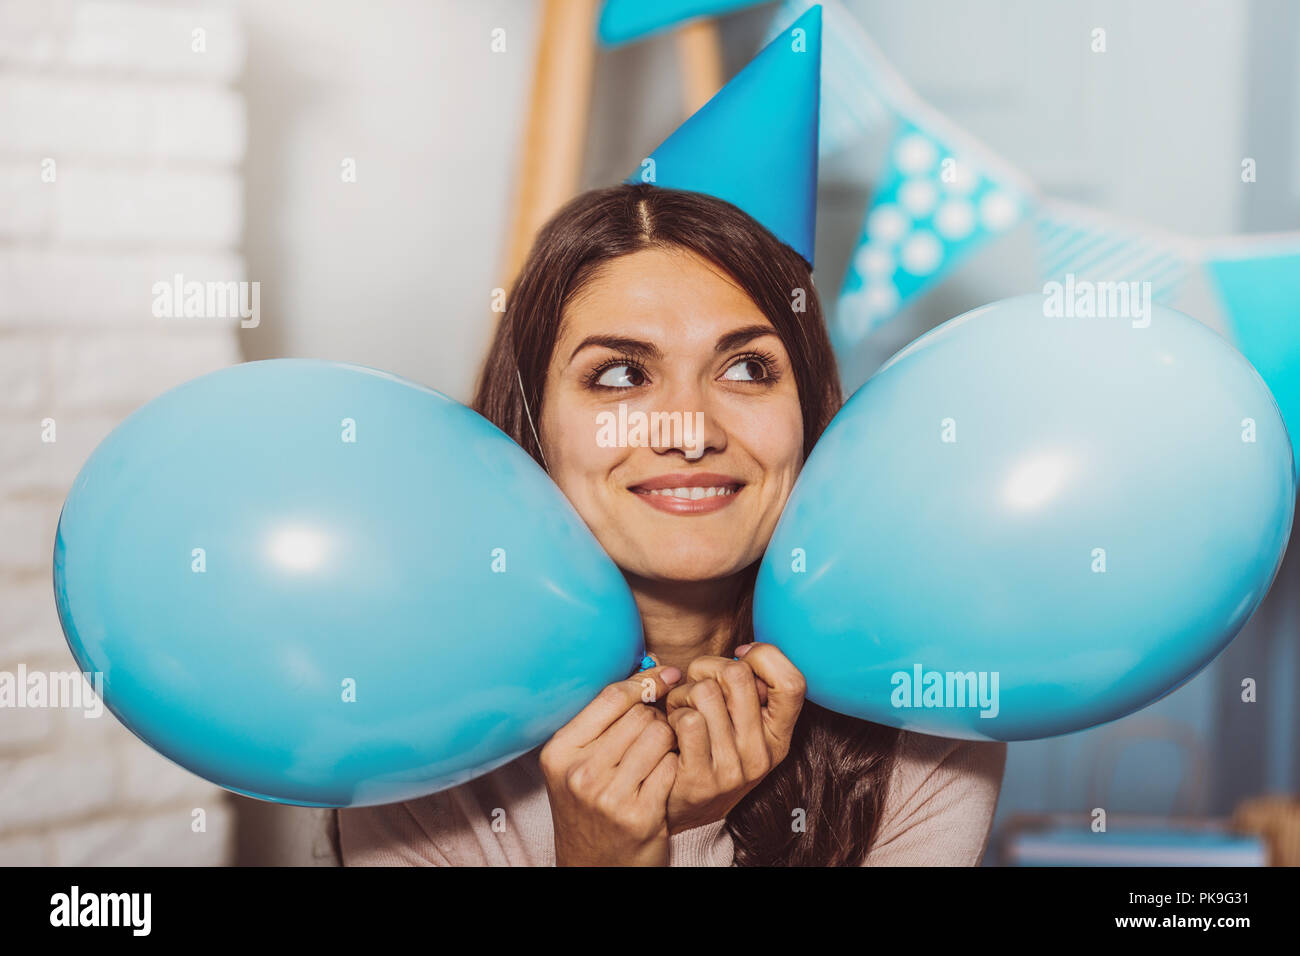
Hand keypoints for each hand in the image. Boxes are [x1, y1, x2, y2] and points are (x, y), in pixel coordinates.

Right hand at [540, 664, 682, 865]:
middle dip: (656, 718)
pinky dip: (673, 767)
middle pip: (640, 715)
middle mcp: (580, 773)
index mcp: (560, 752)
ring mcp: (610, 796)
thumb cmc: (591, 807)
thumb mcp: (579, 762)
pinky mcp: (640, 815)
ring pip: (661, 736)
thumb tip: (654, 668)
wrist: (594, 867)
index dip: (645, 681)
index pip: (611, 697)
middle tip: (653, 735)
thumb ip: (605, 720)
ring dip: (668, 741)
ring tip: (657, 756)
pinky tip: (662, 779)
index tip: (668, 674)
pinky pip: (672, 766)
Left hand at [663, 643, 805, 833]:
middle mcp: (762, 753)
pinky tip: (672, 726)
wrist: (682, 810)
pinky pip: (687, 720)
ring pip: (705, 692)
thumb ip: (747, 692)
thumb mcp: (742, 726)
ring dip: (683, 693)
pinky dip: (672, 713)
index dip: (764, 656)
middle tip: (695, 685)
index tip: (738, 658)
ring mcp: (734, 769)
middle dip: (706, 667)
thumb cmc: (708, 750)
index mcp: (779, 736)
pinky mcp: (702, 779)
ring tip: (680, 708)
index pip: (793, 683)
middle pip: (738, 675)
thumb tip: (742, 654)